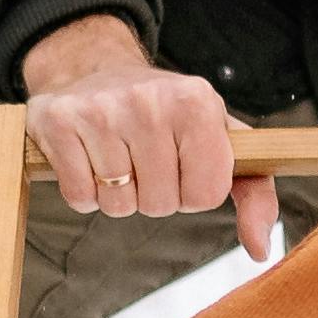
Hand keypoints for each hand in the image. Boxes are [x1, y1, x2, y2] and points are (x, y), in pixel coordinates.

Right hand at [18, 14, 280, 257]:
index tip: (182, 165)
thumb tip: (260, 248)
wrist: (95, 68)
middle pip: (159, 205)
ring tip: (116, 157)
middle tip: (144, 160)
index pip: (205, 195)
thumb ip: (253, 192)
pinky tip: (89, 159)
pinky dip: (84, 192)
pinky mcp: (58, 122)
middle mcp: (149, 101)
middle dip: (153, 195)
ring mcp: (100, 110)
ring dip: (117, 195)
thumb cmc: (165, 116)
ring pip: (117, 205)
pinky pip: (79, 198)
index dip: (192, 192)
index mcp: (196, 102)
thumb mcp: (220, 139)